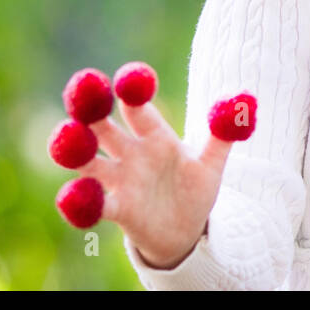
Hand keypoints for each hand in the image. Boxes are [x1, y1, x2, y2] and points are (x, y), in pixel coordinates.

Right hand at [73, 94, 233, 269]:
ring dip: (75, 149)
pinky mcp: (116, 209)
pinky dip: (82, 200)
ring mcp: (119, 180)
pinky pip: (93, 203)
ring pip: (88, 161)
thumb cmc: (194, 192)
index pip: (138, 107)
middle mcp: (131, 154)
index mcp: (155, 137)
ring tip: (65, 135)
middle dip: (91, 109)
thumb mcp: (212, 165)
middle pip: (103, 126)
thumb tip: (244, 103)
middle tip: (80, 90)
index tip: (127, 77)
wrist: (185, 231)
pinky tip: (75, 194)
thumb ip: (224, 136)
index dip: (132, 90)